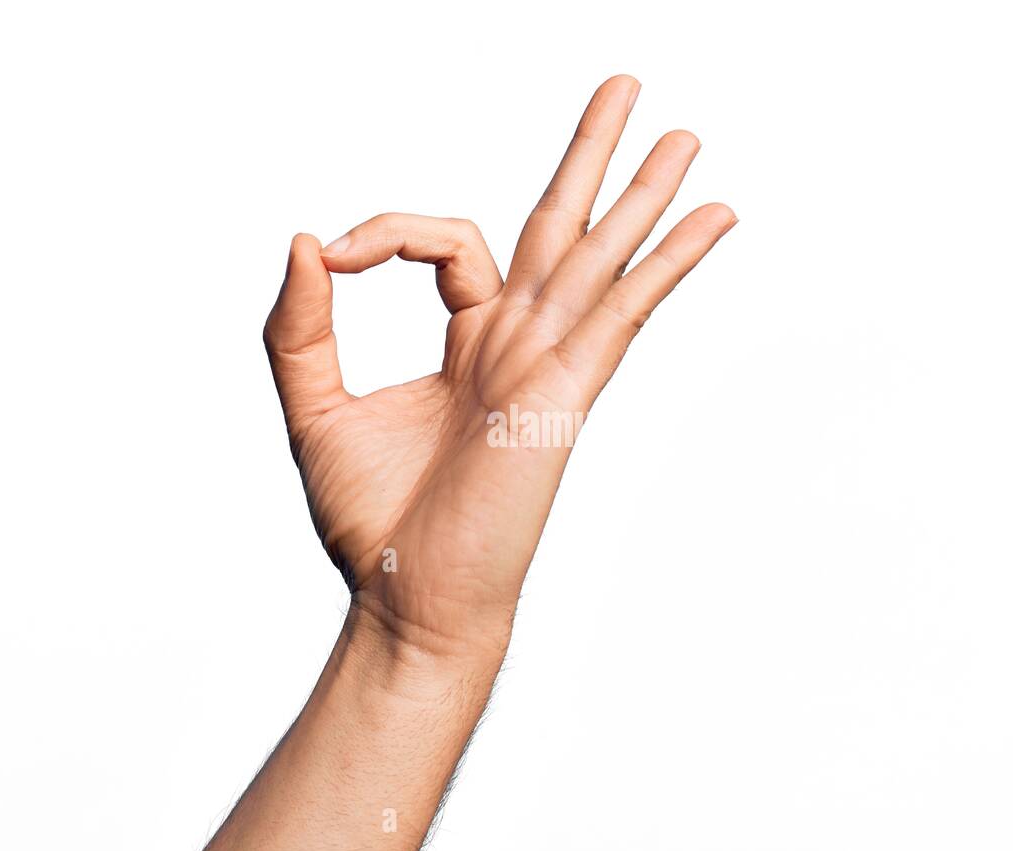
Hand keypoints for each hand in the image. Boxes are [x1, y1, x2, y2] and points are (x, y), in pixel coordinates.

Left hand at [263, 75, 734, 663]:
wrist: (408, 601)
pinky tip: (712, 220)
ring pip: (601, 257)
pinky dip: (668, 263)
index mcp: (465, 345)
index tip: (334, 257)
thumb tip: (306, 241)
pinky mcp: (566, 395)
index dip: (390, 230)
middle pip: (560, 228)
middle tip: (627, 88)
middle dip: (592, 157)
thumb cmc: (371, 523)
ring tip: (684, 134)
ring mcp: (547, 367)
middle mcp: (516, 346)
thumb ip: (300, 326)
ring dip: (645, 194)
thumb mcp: (312, 406)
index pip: (451, 245)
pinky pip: (624, 313)